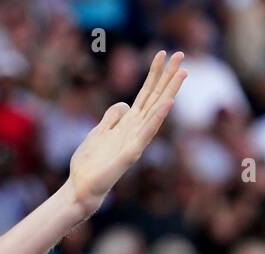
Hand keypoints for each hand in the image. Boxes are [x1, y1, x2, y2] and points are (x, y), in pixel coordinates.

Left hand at [68, 51, 186, 218]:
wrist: (81, 189)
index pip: (145, 94)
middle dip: (167, 76)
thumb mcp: (98, 133)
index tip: (161, 53)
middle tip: (181, 53)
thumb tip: (124, 105)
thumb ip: (111, 119)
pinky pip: (146, 133)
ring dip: (169, 91)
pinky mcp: (131, 154)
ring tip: (182, 72)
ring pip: (156, 111)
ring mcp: (136, 141)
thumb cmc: (89, 164)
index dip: (153, 74)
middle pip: (155, 97)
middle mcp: (136, 130)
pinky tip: (166, 104)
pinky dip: (156, 118)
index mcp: (128, 124)